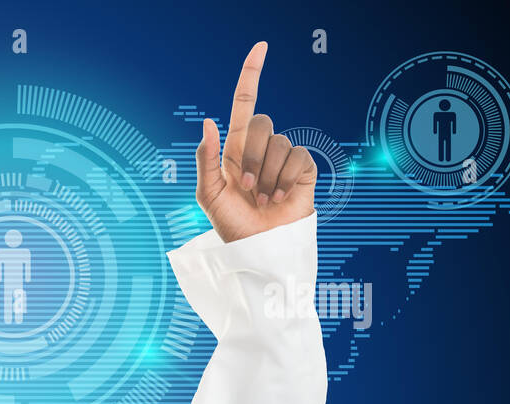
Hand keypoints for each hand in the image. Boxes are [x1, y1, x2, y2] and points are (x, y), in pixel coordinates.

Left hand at [195, 41, 316, 242]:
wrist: (258, 248)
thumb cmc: (231, 225)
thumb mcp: (208, 194)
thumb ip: (206, 158)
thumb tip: (209, 120)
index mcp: (235, 149)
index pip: (245, 104)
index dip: (252, 75)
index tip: (261, 47)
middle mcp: (261, 149)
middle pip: (261, 123)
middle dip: (250, 156)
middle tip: (244, 187)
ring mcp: (283, 158)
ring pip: (279, 143)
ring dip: (266, 176)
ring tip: (262, 200)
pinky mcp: (303, 170)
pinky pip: (297, 157)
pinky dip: (284, 180)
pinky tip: (279, 199)